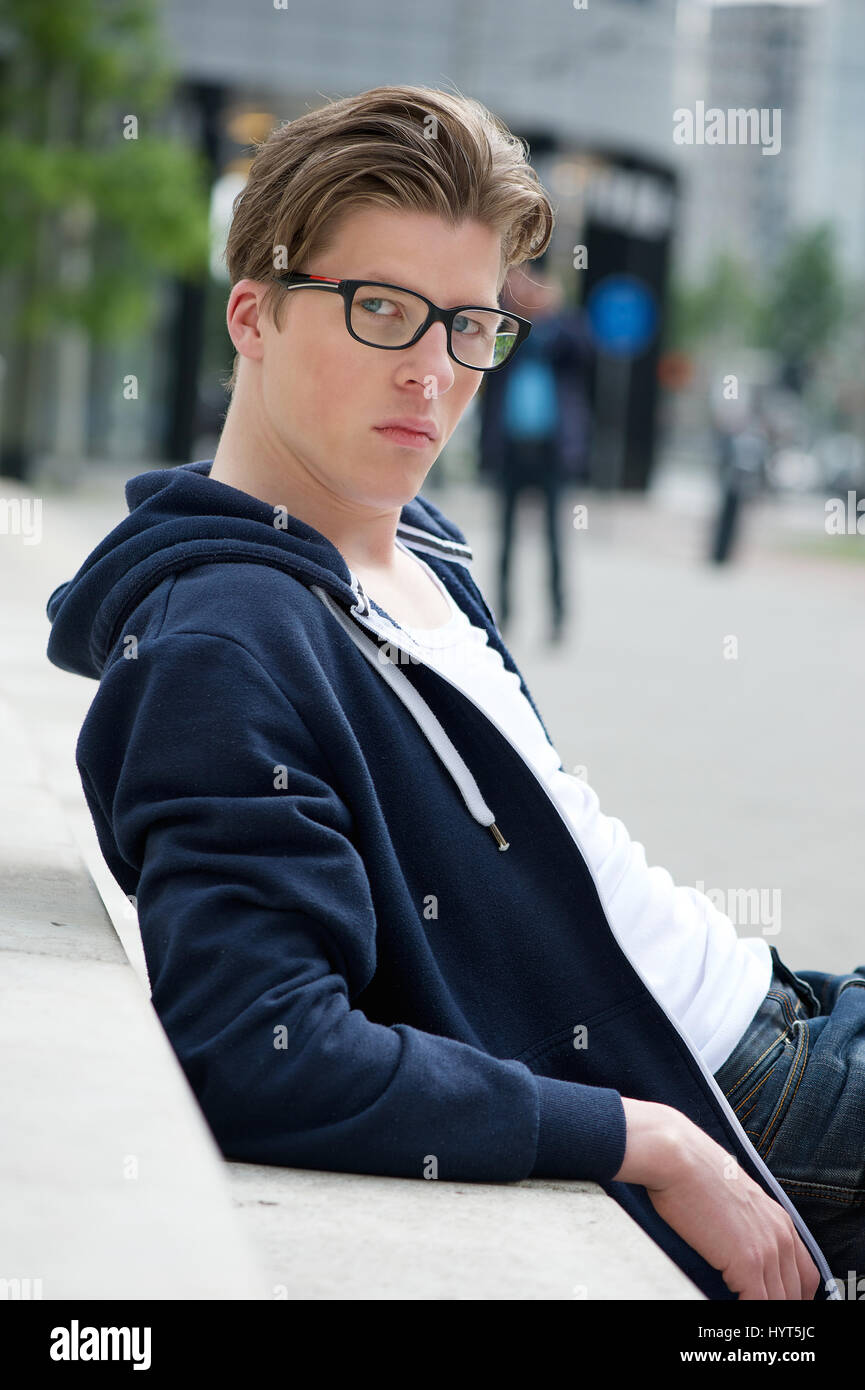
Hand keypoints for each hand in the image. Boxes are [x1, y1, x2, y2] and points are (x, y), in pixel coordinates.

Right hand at [615, 1098, 820, 1299]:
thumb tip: (731, 1243)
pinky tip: (726, 1305)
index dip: (793, 1294)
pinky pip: (757, 1304)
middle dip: (780, 1303)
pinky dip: (746, 1312)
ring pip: (779, 1302)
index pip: (805, 1274)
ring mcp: (767, 1250)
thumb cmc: (693, 1172)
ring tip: (738, 1305)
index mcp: (780, 1220)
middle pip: (796, 1292)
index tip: (774, 1299)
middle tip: (754, 1304)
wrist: (676, 1157)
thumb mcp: (733, 1197)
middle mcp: (781, 1235)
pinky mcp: (747, 1263)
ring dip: (763, 1309)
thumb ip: (745, 1223)